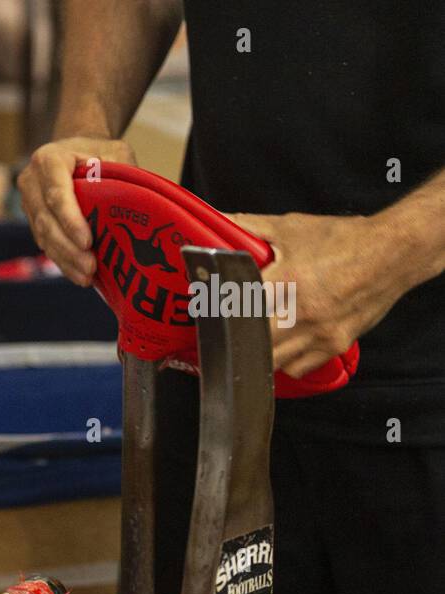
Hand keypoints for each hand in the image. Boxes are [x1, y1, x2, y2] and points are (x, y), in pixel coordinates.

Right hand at [16, 137, 134, 284]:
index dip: (70, 220)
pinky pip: (45, 244)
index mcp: (48, 160)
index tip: (88, 242)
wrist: (75, 152)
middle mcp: (31, 181)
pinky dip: (62, 261)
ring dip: (65, 260)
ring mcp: (29, 203)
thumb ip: (120, 171)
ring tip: (86, 277)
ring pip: (43, 237)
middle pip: (47, 221)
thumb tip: (136, 202)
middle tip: (90, 267)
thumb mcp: (114, 151)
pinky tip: (79, 275)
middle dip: (68, 248)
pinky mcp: (33, 221)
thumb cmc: (98, 151)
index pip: (56, 193)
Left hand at [229, 212, 400, 378]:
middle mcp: (302, 312)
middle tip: (219, 337)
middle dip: (233, 341)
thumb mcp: (291, 227)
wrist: (394, 252)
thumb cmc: (343, 239)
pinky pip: (299, 367)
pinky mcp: (335, 345)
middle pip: (252, 343)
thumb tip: (218, 219)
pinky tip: (279, 349)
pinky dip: (285, 362)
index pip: (239, 309)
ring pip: (273, 361)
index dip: (218, 316)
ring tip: (247, 344)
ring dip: (257, 355)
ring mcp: (320, 333)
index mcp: (286, 281)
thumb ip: (249, 227)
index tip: (204, 319)